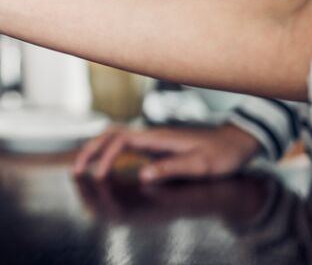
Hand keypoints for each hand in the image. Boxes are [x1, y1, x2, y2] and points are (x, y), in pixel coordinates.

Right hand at [72, 124, 262, 182]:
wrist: (236, 142)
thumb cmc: (221, 154)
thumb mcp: (201, 165)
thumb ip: (172, 168)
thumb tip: (143, 175)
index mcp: (157, 137)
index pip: (120, 141)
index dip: (105, 158)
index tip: (99, 176)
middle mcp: (150, 134)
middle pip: (109, 135)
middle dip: (89, 150)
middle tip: (75, 170)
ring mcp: (151, 138)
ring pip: (113, 137)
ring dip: (95, 149)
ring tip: (82, 167)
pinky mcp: (154, 145)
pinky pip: (123, 145)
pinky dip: (107, 152)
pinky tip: (104, 164)